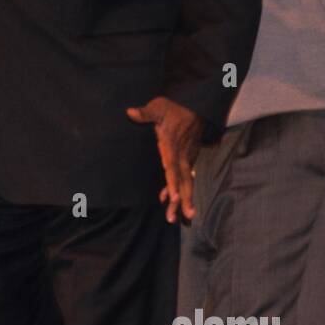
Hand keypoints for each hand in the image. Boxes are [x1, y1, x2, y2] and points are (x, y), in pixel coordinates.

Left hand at [125, 96, 201, 222]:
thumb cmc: (173, 107)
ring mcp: (186, 158)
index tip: (174, 198)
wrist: (195, 106)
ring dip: (184, 200)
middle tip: (184, 217)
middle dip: (184, 199)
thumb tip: (130, 112)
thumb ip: (145, 112)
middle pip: (183, 180)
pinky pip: (184, 178)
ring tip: (184, 219)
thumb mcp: (158, 106)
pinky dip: (178, 190)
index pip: (173, 166)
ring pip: (186, 182)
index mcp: (172, 145)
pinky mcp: (187, 159)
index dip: (173, 182)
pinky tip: (170, 203)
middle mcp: (181, 155)